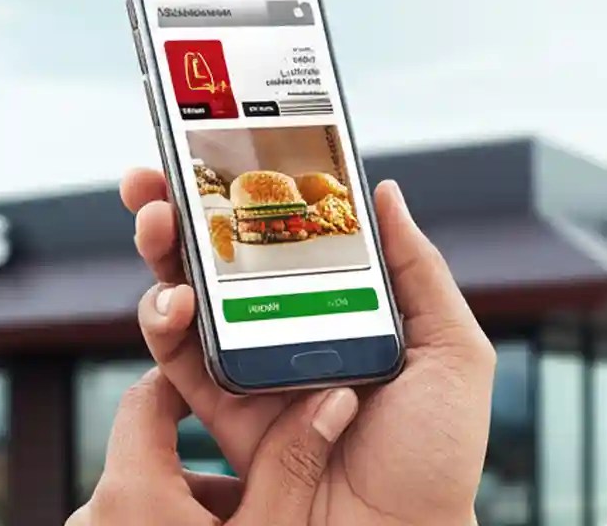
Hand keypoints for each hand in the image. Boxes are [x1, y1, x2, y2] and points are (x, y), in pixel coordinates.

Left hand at [66, 368, 358, 524]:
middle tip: (260, 477)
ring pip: (150, 495)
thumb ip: (293, 468)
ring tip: (252, 520)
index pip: (147, 394)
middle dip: (210, 459)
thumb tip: (333, 399)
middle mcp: (95, 513)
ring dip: (197, 501)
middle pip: (155, 449)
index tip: (237, 374)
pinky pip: (140, 525)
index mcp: (129, 491)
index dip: (193, 374)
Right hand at [122, 170, 495, 525]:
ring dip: (162, 260)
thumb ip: (418, 272)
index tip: (215, 152)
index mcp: (338, 308)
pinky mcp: (221, 417)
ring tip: (162, 232)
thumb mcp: (452, 352)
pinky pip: (176, 366)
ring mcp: (250, 372)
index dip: (245, 195)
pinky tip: (173, 305)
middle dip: (178, 213)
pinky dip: (164, 329)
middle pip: (219, 261)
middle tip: (154, 180)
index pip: (282, 237)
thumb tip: (383, 190)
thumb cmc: (439, 454)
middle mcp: (287, 333)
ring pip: (185, 303)